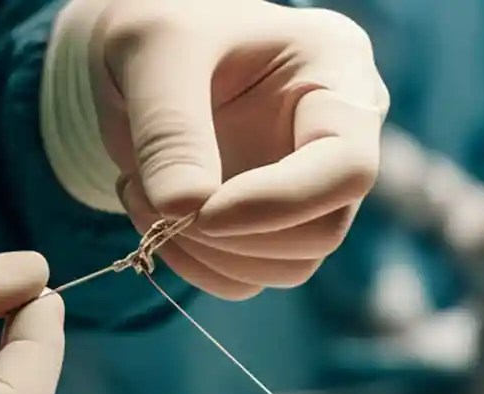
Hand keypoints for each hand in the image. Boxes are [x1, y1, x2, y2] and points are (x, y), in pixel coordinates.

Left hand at [82, 0, 387, 298]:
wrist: (136, 50)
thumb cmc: (155, 24)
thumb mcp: (152, 51)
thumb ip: (169, 128)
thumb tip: (185, 211)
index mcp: (336, 73)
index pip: (347, 168)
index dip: (278, 205)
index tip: (200, 212)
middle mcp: (338, 137)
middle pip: (320, 232)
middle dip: (230, 237)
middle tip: (151, 200)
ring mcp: (308, 187)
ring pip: (285, 267)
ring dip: (204, 255)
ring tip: (142, 195)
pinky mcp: (271, 223)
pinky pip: (248, 277)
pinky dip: (193, 263)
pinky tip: (151, 209)